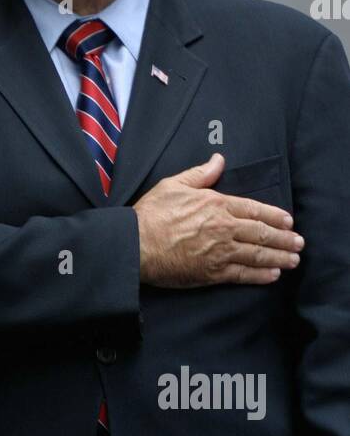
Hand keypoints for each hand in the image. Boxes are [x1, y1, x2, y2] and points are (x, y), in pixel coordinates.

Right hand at [133, 153, 303, 286]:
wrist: (136, 244)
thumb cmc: (152, 213)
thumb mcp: (174, 184)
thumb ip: (201, 174)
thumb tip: (218, 160)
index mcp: (217, 204)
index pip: (255, 209)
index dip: (275, 216)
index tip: (288, 221)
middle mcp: (224, 228)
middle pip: (262, 233)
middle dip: (284, 239)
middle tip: (299, 243)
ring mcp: (220, 252)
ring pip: (257, 255)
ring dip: (279, 257)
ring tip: (293, 260)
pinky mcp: (211, 273)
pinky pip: (242, 275)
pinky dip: (260, 276)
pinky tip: (273, 275)